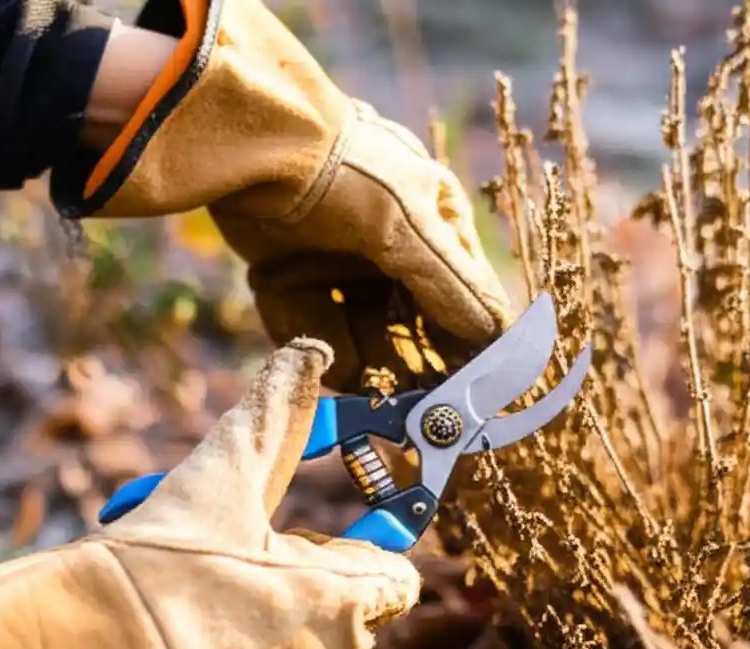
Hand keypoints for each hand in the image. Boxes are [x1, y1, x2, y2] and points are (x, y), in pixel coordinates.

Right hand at [0, 339, 420, 648]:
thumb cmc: (153, 574)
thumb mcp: (216, 478)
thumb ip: (270, 414)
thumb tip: (305, 356)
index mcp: (340, 602)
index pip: (401, 573)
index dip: (374, 535)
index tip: (350, 512)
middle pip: (352, 604)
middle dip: (312, 567)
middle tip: (254, 540)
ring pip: (309, 639)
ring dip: (279, 604)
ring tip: (213, 576)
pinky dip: (246, 643)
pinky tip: (194, 619)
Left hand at [55, 0, 511, 389]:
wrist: (252, 141)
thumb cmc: (347, 172)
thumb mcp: (407, 226)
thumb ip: (451, 286)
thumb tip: (497, 338)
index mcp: (431, 223)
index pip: (458, 299)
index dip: (460, 348)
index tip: (458, 395)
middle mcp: (385, 244)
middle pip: (403, 323)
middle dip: (402, 363)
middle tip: (404, 406)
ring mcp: (332, 258)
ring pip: (353, 330)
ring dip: (357, 360)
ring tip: (361, 387)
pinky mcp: (284, 271)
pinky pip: (304, 322)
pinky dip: (310, 341)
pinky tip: (319, 361)